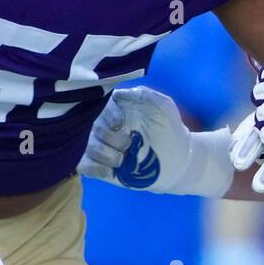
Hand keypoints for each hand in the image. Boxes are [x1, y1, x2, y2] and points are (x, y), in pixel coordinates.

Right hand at [79, 87, 232, 196]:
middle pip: (92, 127)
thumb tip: (120, 94)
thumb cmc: (170, 129)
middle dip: (110, 137)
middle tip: (129, 144)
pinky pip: (85, 166)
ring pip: (87, 146)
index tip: (121, 123)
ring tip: (123, 160)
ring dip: (105, 154)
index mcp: (118, 108)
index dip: (107, 114)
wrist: (179, 161)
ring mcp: (102, 146)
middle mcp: (106, 126)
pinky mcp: (101, 167)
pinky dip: (95, 168)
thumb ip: (145, 95)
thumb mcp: (164, 107)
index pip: (100, 104)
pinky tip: (112, 171)